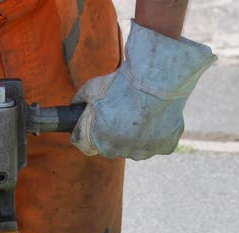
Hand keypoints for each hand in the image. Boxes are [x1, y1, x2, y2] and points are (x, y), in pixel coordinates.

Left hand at [71, 21, 215, 159]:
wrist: (156, 76)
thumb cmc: (123, 82)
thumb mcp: (92, 87)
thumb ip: (80, 100)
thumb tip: (74, 105)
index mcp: (100, 140)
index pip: (86, 144)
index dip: (90, 131)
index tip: (98, 121)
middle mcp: (120, 150)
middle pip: (112, 147)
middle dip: (114, 134)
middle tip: (124, 113)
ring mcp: (143, 150)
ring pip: (136, 148)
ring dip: (137, 137)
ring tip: (143, 114)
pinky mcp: (164, 146)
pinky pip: (159, 145)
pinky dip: (159, 134)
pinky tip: (158, 117)